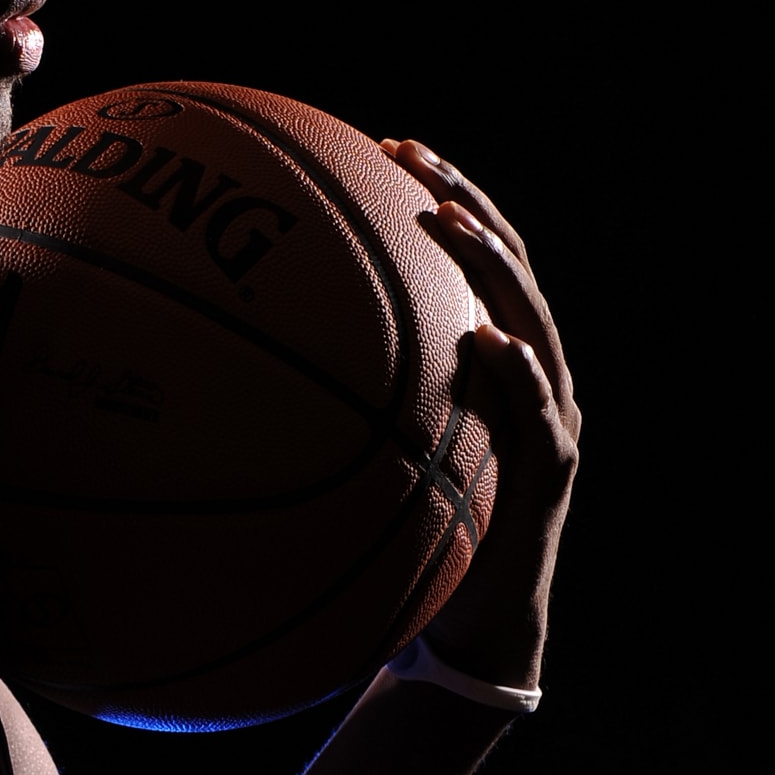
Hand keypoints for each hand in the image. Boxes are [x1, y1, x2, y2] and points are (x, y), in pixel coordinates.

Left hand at [381, 137, 580, 690]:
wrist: (468, 631)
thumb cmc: (408, 542)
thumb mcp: (358, 462)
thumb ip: (326, 407)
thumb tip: (223, 365)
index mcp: (491, 361)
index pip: (473, 258)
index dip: (441, 194)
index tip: (386, 143)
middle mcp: (528, 376)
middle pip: (510, 267)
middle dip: (465, 203)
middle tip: (412, 155)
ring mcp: (549, 421)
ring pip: (532, 324)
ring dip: (492, 269)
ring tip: (448, 227)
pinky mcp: (550, 475)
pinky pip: (537, 417)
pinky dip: (516, 377)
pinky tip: (487, 345)